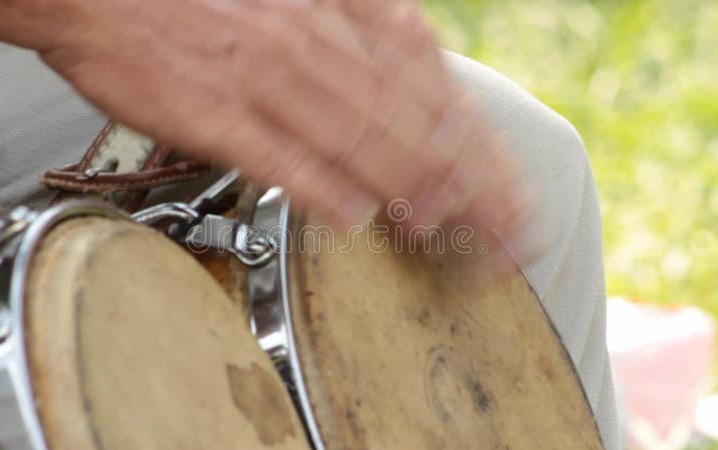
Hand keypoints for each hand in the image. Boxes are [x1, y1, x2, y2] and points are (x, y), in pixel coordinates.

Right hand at [0, 0, 533, 262]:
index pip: (434, 89)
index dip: (479, 144)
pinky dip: (319, 188)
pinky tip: (352, 218)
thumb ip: (361, 41)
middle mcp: (316, 46)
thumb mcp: (303, 2)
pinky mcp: (216, 113)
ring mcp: (268, 79)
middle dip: (469, 182)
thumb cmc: (207, 1)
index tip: (510, 190)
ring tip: (450, 230)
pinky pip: (278, 156)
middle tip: (503, 229)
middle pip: (412, 121)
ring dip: (412, 189)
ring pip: (359, 138)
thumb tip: (414, 87)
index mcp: (341, 19)